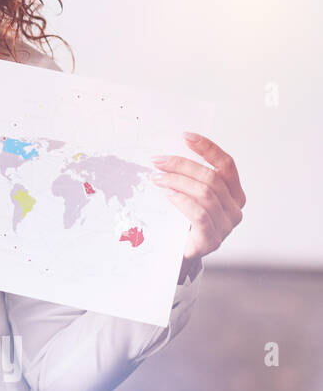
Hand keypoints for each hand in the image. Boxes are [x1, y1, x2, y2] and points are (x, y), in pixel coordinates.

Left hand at [150, 131, 245, 271]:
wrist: (177, 253)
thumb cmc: (182, 220)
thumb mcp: (189, 194)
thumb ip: (189, 177)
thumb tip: (168, 154)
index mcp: (234, 193)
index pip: (226, 165)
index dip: (208, 148)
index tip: (186, 136)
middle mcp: (235, 208)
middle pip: (211, 178)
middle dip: (182, 165)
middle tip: (158, 161)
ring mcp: (226, 225)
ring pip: (205, 194)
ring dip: (177, 182)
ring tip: (156, 178)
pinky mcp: (212, 240)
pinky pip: (199, 214)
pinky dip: (181, 200)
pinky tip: (167, 194)